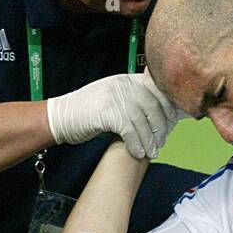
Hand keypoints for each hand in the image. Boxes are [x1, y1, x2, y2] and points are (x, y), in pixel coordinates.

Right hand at [47, 72, 183, 159]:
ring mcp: (115, 97)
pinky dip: (136, 144)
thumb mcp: (113, 99)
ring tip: (151, 153)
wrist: (60, 117)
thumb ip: (133, 102)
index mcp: (127, 79)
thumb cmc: (88, 113)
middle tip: (160, 143)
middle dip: (160, 127)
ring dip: (149, 140)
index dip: (167, 108)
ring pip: (142, 121)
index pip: (157, 90)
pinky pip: (130, 131)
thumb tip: (159, 117)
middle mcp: (123, 84)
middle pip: (153, 106)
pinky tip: (138, 153)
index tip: (172, 123)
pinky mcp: (107, 112)